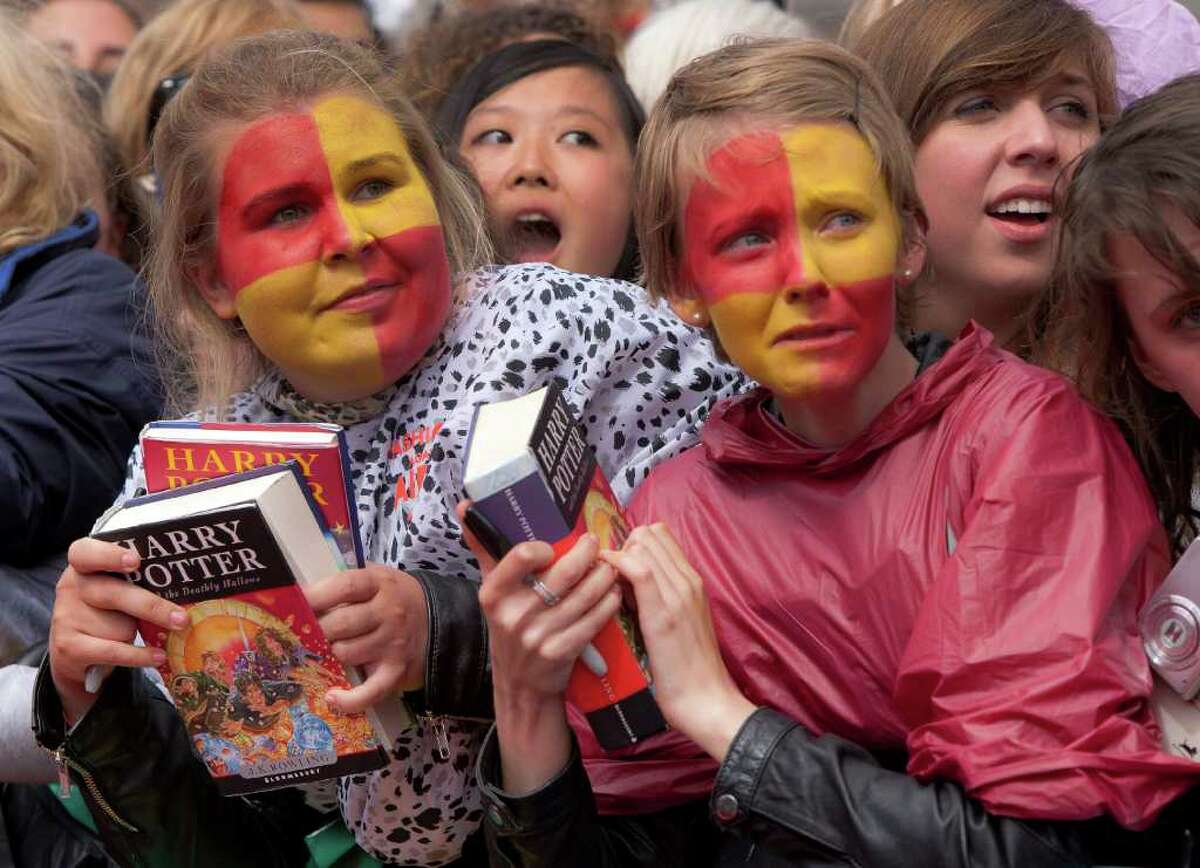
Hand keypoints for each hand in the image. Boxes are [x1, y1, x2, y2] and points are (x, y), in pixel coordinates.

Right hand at [50, 538, 188, 724]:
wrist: (76, 653)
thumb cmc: (108, 611)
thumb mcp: (119, 590)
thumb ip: (139, 583)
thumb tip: (188, 589)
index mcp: (83, 565)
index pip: (86, 552)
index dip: (110, 555)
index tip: (135, 561)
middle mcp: (71, 587)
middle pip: (114, 594)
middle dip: (152, 607)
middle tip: (182, 618)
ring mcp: (66, 617)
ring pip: (116, 626)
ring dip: (136, 633)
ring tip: (143, 635)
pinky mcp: (68, 646)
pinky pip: (112, 651)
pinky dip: (138, 656)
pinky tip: (158, 656)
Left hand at [304, 563, 427, 712]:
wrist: (441, 621)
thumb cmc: (397, 598)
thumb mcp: (378, 578)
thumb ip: (347, 582)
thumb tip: (301, 592)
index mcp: (380, 583)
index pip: (344, 586)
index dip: (315, 596)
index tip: (293, 603)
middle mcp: (389, 612)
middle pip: (339, 624)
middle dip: (315, 631)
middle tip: (304, 634)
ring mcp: (393, 644)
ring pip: (344, 654)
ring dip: (328, 656)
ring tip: (322, 653)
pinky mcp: (396, 671)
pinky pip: (369, 691)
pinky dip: (349, 699)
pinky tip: (332, 697)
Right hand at [458, 502, 620, 793]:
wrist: (521, 685)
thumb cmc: (509, 625)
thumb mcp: (492, 590)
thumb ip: (484, 547)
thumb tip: (465, 505)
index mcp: (493, 595)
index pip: (518, 557)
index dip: (542, 547)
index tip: (555, 545)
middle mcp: (513, 616)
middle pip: (562, 574)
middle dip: (587, 554)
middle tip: (596, 544)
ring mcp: (538, 637)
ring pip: (584, 595)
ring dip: (604, 576)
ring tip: (610, 566)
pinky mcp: (562, 653)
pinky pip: (594, 620)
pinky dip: (609, 602)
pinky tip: (614, 593)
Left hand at [601, 523, 755, 762]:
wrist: (707, 701)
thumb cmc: (688, 669)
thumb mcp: (677, 623)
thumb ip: (658, 598)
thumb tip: (626, 582)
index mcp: (694, 582)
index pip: (661, 535)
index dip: (634, 543)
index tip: (618, 564)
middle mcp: (689, 581)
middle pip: (650, 534)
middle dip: (623, 545)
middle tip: (608, 574)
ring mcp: (679, 595)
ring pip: (643, 546)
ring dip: (617, 555)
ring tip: (605, 581)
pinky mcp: (664, 614)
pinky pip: (638, 570)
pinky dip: (617, 564)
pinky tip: (605, 575)